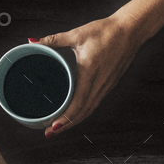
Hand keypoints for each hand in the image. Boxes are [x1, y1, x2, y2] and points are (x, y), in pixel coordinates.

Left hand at [29, 13, 139, 135]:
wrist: (130, 30)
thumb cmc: (105, 31)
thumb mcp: (76, 34)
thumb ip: (53, 39)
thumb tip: (32, 40)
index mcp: (90, 72)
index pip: (78, 102)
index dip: (66, 117)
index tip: (54, 125)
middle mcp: (100, 83)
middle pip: (82, 113)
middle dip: (66, 125)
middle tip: (50, 132)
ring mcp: (106, 86)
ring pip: (89, 110)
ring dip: (74, 121)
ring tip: (59, 128)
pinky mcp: (109, 85)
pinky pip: (95, 104)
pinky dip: (83, 113)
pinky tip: (75, 116)